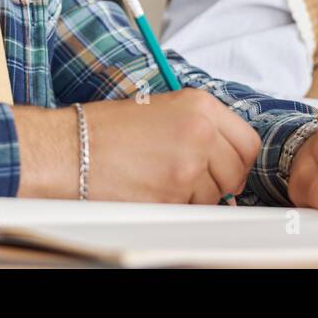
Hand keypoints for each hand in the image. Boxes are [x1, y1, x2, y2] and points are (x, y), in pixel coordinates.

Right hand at [13, 88, 260, 203]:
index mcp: (200, 105)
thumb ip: (199, 125)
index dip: (237, 159)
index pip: (248, 142)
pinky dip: (176, 208)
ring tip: (160, 179)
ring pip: (213, 196)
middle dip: (220, 181)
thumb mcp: (161, 107)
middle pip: (236, 173)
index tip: (227, 166)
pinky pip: (190, 211)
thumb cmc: (106, 129)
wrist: (70, 148)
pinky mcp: (172, 198)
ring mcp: (188, 168)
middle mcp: (200, 133)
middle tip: (193, 178)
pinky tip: (151, 191)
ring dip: (195, 196)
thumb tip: (224, 154)